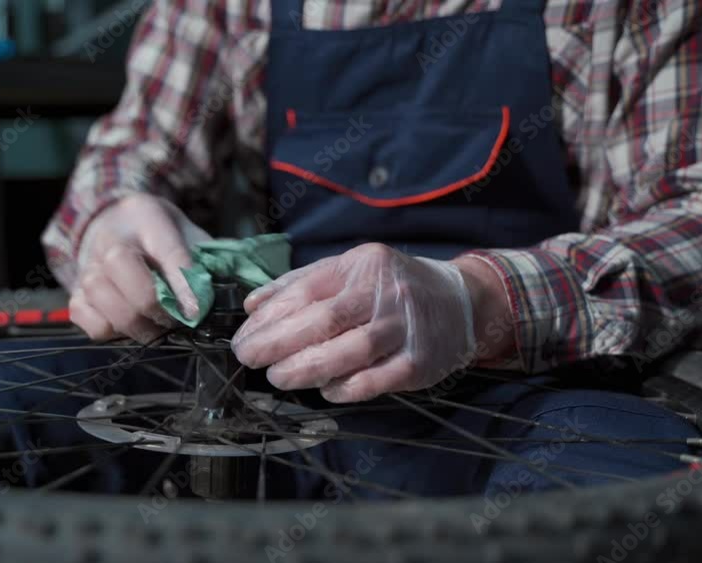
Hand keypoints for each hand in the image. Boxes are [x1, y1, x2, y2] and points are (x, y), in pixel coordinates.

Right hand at [69, 194, 209, 342]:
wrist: (120, 226)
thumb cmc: (163, 236)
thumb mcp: (188, 235)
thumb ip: (204, 261)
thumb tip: (214, 298)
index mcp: (146, 216)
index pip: (167, 251)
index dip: (183, 284)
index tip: (197, 311)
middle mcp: (109, 239)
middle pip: (126, 275)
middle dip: (157, 307)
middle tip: (177, 320)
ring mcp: (88, 266)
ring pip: (105, 301)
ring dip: (138, 325)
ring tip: (159, 327)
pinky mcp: (76, 293)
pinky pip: (90, 321)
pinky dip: (112, 331)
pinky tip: (130, 325)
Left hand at [231, 243, 480, 402]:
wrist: (459, 302)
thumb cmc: (390, 289)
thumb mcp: (349, 271)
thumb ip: (299, 284)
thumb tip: (251, 306)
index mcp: (361, 265)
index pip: (306, 290)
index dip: (269, 317)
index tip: (243, 338)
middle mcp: (385, 293)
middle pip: (325, 319)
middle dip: (278, 343)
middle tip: (250, 359)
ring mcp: (405, 327)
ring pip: (351, 350)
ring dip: (307, 368)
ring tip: (278, 377)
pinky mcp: (420, 362)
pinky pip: (377, 379)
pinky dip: (346, 387)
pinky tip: (325, 389)